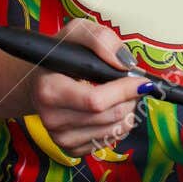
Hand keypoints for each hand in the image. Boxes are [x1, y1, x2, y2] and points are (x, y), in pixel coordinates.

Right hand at [27, 17, 145, 156]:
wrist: (40, 80)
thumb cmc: (62, 54)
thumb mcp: (77, 32)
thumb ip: (101, 40)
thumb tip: (125, 64)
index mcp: (49, 90)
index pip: (95, 100)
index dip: (124, 90)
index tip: (142, 80)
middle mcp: (51, 119)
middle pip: (109, 116)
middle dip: (131, 99)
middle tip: (135, 84)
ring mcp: (60, 137)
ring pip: (113, 131)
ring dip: (129, 111)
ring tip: (123, 94)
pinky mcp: (71, 149)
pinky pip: (109, 141)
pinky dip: (120, 125)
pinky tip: (113, 109)